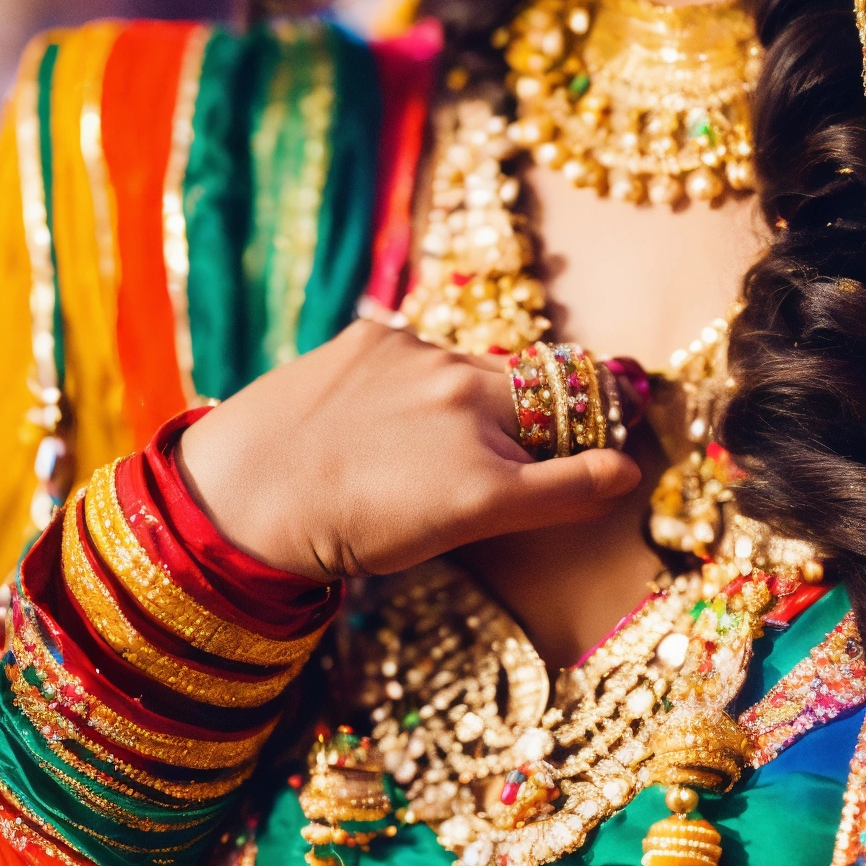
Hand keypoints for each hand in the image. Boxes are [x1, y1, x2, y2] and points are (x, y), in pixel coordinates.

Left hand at [178, 317, 639, 581]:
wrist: (243, 495)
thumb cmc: (348, 530)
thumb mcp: (455, 531)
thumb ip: (548, 497)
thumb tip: (623, 469)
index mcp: (487, 477)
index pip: (585, 453)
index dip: (600, 453)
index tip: (606, 458)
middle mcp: (465, 405)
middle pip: (540, 395)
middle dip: (537, 417)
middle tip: (489, 452)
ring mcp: (420, 360)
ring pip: (479, 369)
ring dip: (470, 396)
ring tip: (412, 440)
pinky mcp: (376, 334)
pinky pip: (423, 351)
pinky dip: (415, 377)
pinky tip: (376, 411)